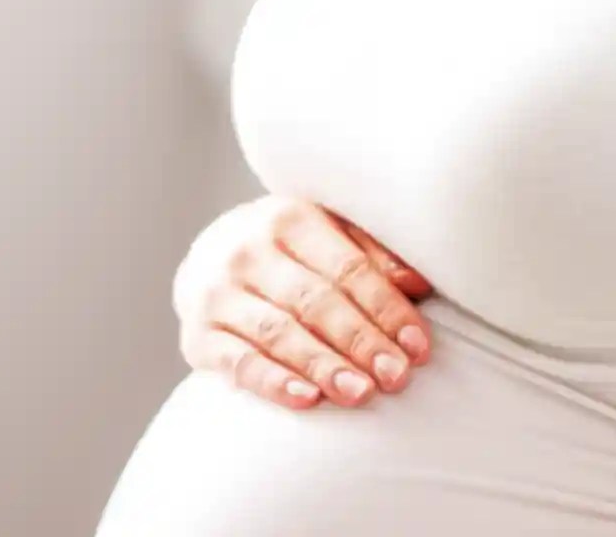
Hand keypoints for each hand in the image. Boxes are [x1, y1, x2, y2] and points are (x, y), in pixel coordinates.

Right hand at [174, 196, 433, 409]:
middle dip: (360, 341)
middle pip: (314, 300)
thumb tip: (417, 283)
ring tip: (360, 392)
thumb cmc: (287, 251)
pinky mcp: (197, 336)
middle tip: (396, 375)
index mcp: (287, 217)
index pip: (346, 268)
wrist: (207, 258)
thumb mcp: (328, 235)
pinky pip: (238, 362)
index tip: (417, 346)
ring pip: (277, 332)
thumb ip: (371, 254)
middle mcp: (246, 250)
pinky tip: (307, 399)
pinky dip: (273, 382)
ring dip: (323, 365)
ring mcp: (216, 293)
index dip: (386, 308)